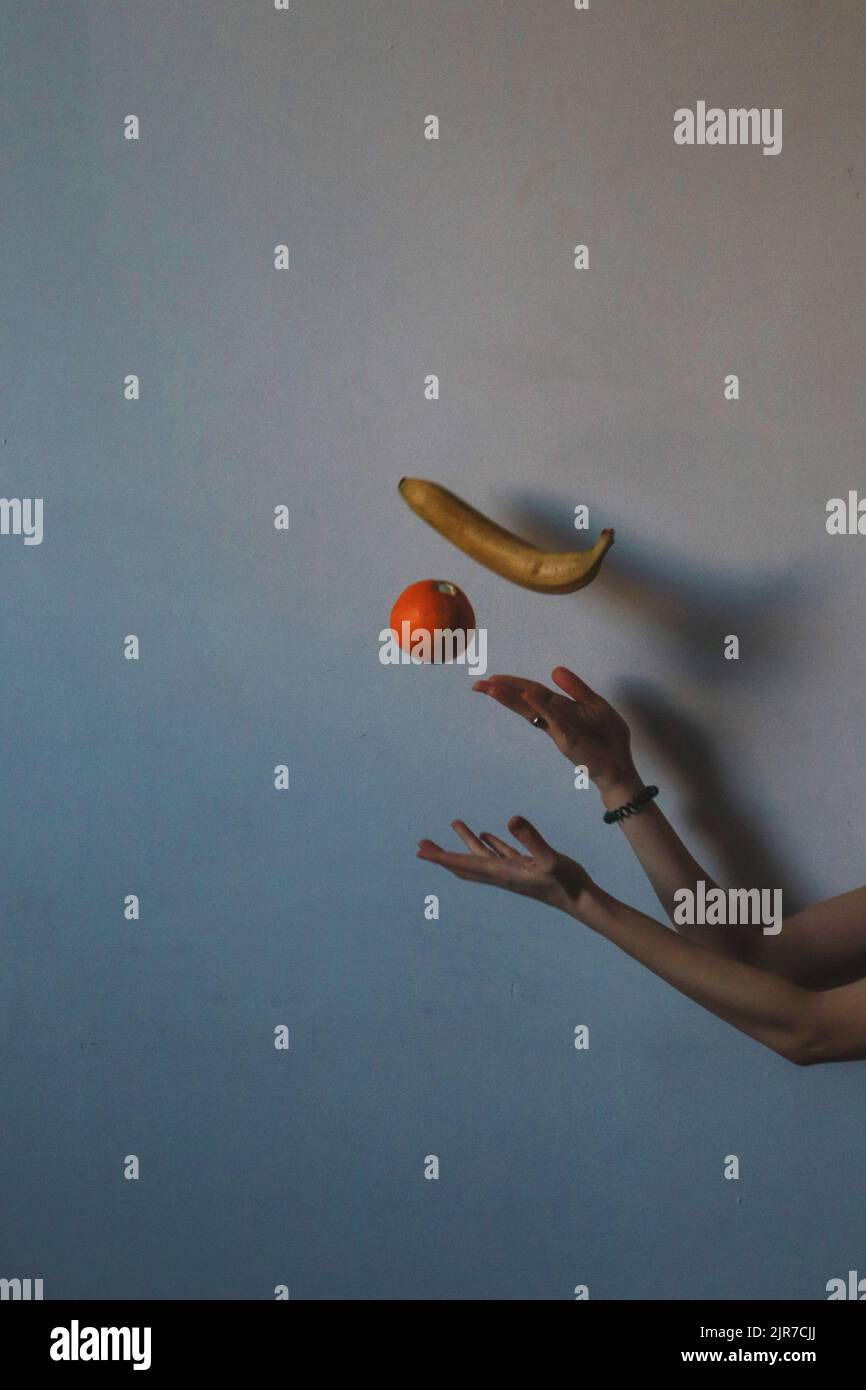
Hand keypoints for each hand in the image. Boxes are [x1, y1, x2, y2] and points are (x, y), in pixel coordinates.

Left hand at [417, 815, 592, 913]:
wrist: (580, 900)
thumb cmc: (566, 883)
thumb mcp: (549, 859)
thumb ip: (530, 839)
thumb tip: (511, 819)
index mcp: (500, 873)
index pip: (463, 863)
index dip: (441, 857)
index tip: (420, 852)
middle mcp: (500, 874)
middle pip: (463, 864)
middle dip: (442, 854)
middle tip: (421, 843)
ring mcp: (511, 871)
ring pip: (480, 856)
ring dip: (466, 842)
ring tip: (455, 823)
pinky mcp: (523, 867)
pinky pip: (499, 854)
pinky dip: (489, 844)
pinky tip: (485, 834)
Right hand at [473, 667, 635, 793]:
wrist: (620, 764)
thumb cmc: (608, 737)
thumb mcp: (594, 704)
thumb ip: (575, 688)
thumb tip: (554, 669)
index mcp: (559, 709)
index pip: (531, 693)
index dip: (512, 685)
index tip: (491, 679)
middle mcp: (554, 719)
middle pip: (524, 701)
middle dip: (502, 692)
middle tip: (478, 685)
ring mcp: (559, 730)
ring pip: (532, 710)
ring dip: (512, 698)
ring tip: (491, 688)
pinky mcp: (569, 740)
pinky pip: (553, 720)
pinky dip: (540, 708)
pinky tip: (527, 696)